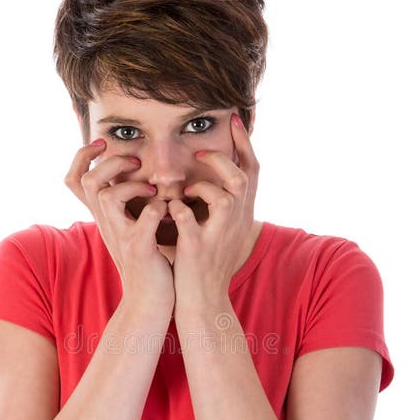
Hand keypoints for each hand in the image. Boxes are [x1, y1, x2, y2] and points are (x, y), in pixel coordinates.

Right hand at [64, 140, 174, 316]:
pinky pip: (143, 221)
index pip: (74, 179)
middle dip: (110, 163)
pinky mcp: (140, 250)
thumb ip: (129, 205)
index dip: (82, 157)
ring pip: (107, 197)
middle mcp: (107, 225)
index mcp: (104, 217)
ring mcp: (121, 237)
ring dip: (132, 186)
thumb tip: (139, 174)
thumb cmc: (148, 262)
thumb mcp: (131, 229)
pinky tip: (169, 211)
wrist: (150, 302)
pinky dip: (157, 210)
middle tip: (135, 163)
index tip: (103, 145)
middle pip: (88, 181)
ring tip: (153, 191)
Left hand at [168, 113, 257, 314]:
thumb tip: (210, 178)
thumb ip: (218, 204)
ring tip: (185, 189)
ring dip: (202, 185)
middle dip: (222, 158)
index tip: (234, 117)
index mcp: (242, 214)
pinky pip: (188, 217)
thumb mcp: (220, 231)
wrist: (202, 301)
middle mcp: (237, 222)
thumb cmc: (205, 264)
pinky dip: (176, 209)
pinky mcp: (198, 248)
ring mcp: (219, 235)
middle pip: (242, 176)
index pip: (252, 170)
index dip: (244, 143)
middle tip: (201, 152)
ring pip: (226, 194)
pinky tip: (168, 211)